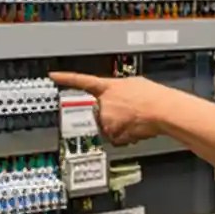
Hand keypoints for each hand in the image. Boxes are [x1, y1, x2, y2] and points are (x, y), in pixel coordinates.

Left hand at [48, 73, 174, 145]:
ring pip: (107, 126)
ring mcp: (106, 119)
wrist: (162, 110)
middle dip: (111, 113)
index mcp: (108, 87)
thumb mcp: (134, 84)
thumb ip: (119, 89)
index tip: (52, 76)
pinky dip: (123, 136)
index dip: (65, 78)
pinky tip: (135, 128)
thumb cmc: (154, 97)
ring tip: (136, 119)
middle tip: (129, 112)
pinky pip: (114, 138)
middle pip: (99, 111)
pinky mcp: (112, 134)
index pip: (82, 80)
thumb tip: (118, 94)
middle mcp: (103, 103)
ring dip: (119, 125)